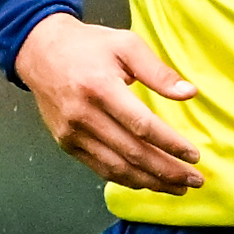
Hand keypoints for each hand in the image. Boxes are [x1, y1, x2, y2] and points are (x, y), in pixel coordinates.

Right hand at [14, 13, 206, 192]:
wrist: (39, 52)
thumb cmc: (88, 46)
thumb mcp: (126, 45)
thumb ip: (158, 71)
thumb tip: (189, 93)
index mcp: (100, 88)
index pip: (142, 125)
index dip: (170, 144)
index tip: (194, 156)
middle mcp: (84, 115)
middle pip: (132, 153)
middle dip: (167, 171)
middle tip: (194, 181)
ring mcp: (72, 133)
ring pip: (116, 168)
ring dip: (150, 182)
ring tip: (177, 188)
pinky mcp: (66, 143)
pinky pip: (100, 168)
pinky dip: (127, 179)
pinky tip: (148, 182)